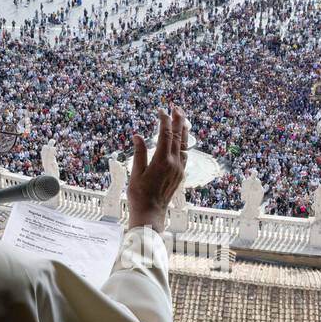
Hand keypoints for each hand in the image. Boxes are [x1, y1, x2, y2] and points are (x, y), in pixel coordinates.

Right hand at [126, 106, 187, 232]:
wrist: (151, 214)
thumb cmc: (139, 195)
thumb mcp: (135, 173)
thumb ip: (139, 153)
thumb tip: (137, 136)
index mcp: (162, 160)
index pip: (165, 134)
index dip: (164, 120)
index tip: (161, 110)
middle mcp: (174, 163)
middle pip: (178, 136)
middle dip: (178, 120)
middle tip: (177, 108)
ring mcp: (179, 169)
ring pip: (184, 145)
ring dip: (183, 131)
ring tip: (182, 120)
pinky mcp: (180, 175)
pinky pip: (185, 155)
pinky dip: (184, 144)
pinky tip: (182, 141)